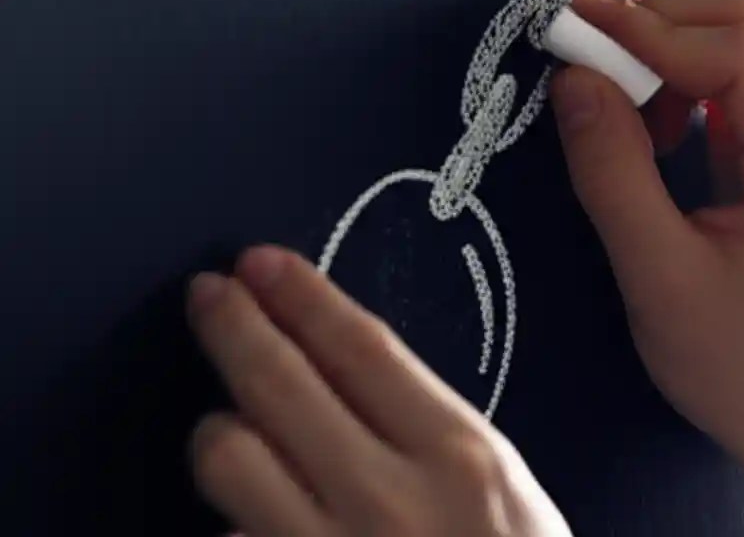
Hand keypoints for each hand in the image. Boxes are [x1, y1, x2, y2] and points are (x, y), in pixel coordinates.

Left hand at [186, 246, 570, 536]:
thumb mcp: (500, 483)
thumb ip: (424, 428)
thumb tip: (335, 374)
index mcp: (458, 456)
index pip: (360, 349)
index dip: (301, 297)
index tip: (263, 265)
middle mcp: (389, 501)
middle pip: (279, 387)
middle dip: (234, 326)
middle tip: (211, 294)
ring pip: (230, 460)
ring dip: (221, 430)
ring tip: (231, 424)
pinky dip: (234, 521)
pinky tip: (250, 517)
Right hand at [551, 0, 743, 535]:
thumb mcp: (658, 282)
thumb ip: (613, 173)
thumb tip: (574, 80)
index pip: (743, 49)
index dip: (653, 28)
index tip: (578, 33)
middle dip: (666, 19)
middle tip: (596, 65)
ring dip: (678, 49)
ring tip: (628, 115)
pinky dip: (693, 80)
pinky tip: (658, 133)